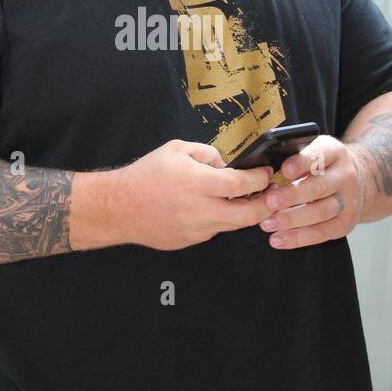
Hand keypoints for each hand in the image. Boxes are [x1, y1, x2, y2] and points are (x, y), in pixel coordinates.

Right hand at [115, 139, 273, 251]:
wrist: (119, 208)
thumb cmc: (145, 176)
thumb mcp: (176, 150)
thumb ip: (207, 154)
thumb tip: (227, 165)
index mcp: (197, 183)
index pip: (241, 185)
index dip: (260, 179)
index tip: (266, 173)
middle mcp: (200, 210)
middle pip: (249, 215)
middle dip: (267, 205)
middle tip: (272, 194)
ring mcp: (196, 229)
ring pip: (234, 225)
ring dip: (244, 212)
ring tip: (244, 199)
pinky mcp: (190, 241)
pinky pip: (214, 230)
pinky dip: (220, 219)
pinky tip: (212, 208)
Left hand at [258, 135, 364, 249]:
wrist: (360, 180)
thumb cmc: (325, 166)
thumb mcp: (314, 152)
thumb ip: (294, 158)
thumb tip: (265, 173)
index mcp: (334, 153)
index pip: (319, 155)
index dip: (301, 163)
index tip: (284, 170)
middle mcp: (345, 176)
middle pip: (318, 187)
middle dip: (292, 196)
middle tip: (269, 202)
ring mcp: (348, 201)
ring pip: (320, 212)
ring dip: (291, 220)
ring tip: (268, 223)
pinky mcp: (346, 223)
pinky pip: (321, 233)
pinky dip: (298, 238)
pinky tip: (279, 239)